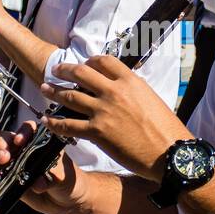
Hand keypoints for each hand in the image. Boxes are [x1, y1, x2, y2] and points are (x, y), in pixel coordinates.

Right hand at [0, 121, 87, 213]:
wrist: (68, 201)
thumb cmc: (69, 180)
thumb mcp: (63, 177)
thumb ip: (51, 177)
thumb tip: (38, 183)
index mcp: (38, 143)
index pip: (26, 130)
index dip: (21, 133)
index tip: (21, 142)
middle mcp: (23, 151)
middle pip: (5, 141)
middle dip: (1, 147)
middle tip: (4, 159)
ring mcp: (13, 166)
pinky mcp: (8, 181)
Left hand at [37, 55, 191, 181]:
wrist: (169, 153)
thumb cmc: (165, 129)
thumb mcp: (151, 99)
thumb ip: (132, 91)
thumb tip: (121, 91)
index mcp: (130, 81)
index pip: (103, 61)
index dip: (89, 61)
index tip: (83, 64)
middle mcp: (114, 92)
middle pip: (81, 73)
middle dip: (64, 70)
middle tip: (56, 71)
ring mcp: (103, 111)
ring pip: (70, 96)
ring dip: (54, 92)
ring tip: (45, 89)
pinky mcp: (97, 132)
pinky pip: (68, 125)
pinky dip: (54, 122)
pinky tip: (46, 120)